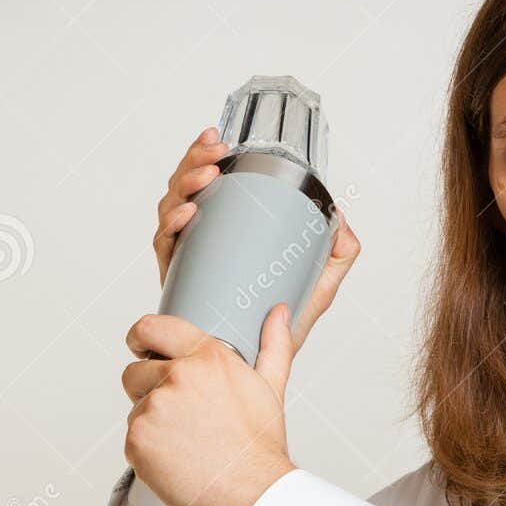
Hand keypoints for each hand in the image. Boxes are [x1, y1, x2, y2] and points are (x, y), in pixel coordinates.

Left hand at [121, 306, 297, 505]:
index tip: (139, 347)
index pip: (152, 327)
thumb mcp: (270, 388)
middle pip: (135, 371)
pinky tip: (177, 460)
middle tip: (177, 415)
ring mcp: (154, 407)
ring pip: (135, 407)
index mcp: (208, 357)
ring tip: (185, 442)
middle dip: (147, 389)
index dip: (140, 338)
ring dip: (151, 422)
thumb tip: (280, 313)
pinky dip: (149, 450)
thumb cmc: (261, 446)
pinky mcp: (138, 439)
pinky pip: (132, 437)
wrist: (253, 494)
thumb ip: (272, 345)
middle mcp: (178, 376)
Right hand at [153, 125, 362, 351]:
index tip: (219, 139)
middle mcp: (202, 236)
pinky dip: (173, 225)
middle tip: (214, 153)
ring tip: (207, 178)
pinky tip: (189, 214)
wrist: (257, 366)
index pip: (211, 181)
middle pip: (187, 185)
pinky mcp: (177, 278)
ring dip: (184, 184)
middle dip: (195, 160)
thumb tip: (341, 217)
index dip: (206, 154)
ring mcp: (187, 255)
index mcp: (227, 229)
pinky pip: (165, 245)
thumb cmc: (278, 326)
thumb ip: (337, 255)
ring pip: (172, 206)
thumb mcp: (318, 287)